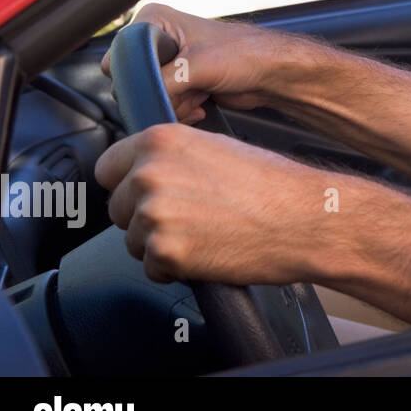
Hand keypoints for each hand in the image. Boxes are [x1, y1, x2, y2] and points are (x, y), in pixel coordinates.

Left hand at [93, 123, 332, 284]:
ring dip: (160, 244)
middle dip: (145, 216)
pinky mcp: (166, 252)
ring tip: (204, 233)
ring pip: (132, 240)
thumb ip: (172, 156)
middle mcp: (150, 174)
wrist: (303, 218)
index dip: (128, 183)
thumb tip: (144, 170)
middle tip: (189, 217)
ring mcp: (154, 214)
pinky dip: (175, 268)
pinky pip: (152, 268)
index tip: (146, 193)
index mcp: (161, 141)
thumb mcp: (217, 147)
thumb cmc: (272, 185)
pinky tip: (207, 251)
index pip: (107, 167)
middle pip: (118, 207)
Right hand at [101, 3, 283, 123]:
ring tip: (199, 95)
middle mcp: (159, 39)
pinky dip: (181, 109)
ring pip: (151, 96)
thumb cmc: (245, 54)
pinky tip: (201, 104)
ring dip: (174, 103)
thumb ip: (160, 83)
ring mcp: (170, 62)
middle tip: (187, 89)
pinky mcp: (180, 82)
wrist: (272, 74)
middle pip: (135, 80)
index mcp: (155, 20)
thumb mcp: (193, 67)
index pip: (121, 53)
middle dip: (162, 93)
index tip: (161, 82)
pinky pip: (166, 104)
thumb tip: (142, 101)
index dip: (137, 75)